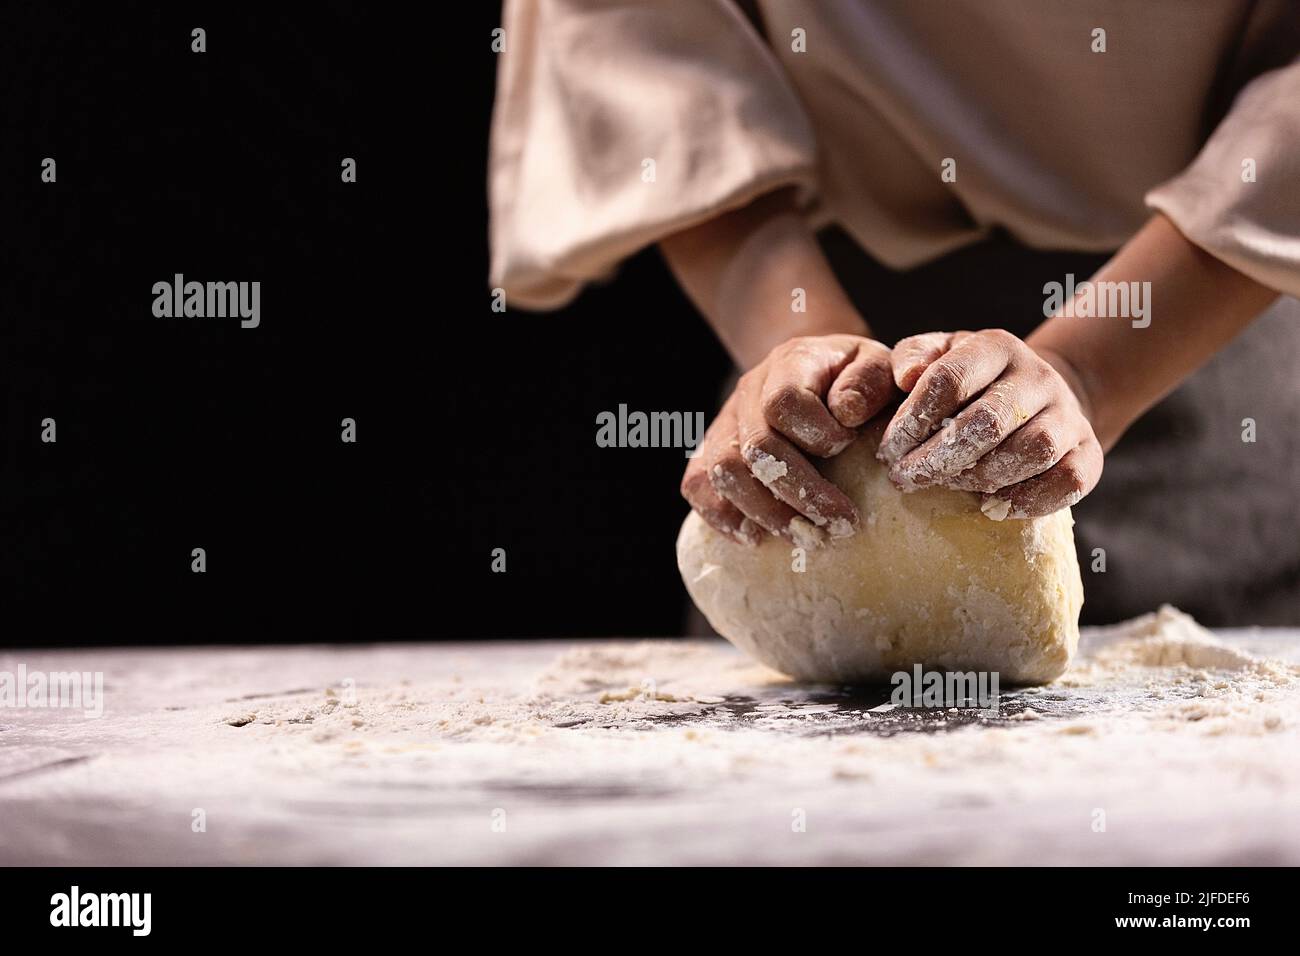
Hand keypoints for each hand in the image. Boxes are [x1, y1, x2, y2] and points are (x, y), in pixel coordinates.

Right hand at [682, 334, 895, 545]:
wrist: (820, 369)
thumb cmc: (856, 378)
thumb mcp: (878, 365)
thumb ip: (870, 381)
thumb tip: (846, 413)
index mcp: (790, 363)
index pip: (783, 402)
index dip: (816, 434)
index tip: (848, 448)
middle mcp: (750, 390)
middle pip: (755, 446)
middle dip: (800, 493)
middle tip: (840, 524)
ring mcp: (727, 421)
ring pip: (723, 471)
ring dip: (766, 512)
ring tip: (805, 537)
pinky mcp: (713, 449)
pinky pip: (697, 483)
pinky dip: (722, 516)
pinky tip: (756, 536)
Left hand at [877, 329, 1101, 518]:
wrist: (1035, 400)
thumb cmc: (969, 383)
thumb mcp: (938, 357)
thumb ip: (913, 357)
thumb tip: (906, 377)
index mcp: (996, 347)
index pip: (949, 379)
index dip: (913, 420)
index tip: (888, 451)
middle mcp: (1038, 376)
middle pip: (989, 420)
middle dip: (939, 457)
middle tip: (905, 478)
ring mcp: (1068, 415)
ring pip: (1033, 450)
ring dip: (981, 477)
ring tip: (946, 485)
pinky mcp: (1089, 453)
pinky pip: (1068, 481)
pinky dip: (1029, 500)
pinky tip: (991, 506)